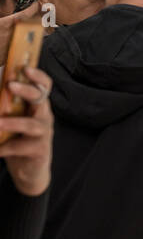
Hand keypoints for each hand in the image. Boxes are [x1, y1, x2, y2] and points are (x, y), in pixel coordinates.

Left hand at [0, 65, 53, 196]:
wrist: (29, 171)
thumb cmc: (17, 140)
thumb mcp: (11, 119)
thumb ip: (5, 106)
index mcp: (37, 106)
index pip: (44, 86)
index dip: (38, 76)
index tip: (25, 68)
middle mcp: (44, 116)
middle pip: (41, 99)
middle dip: (26, 90)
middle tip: (10, 85)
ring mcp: (44, 134)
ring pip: (32, 124)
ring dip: (13, 122)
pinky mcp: (39, 150)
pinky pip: (20, 147)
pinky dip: (4, 148)